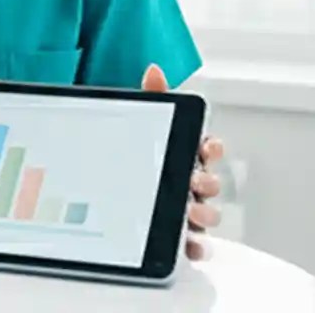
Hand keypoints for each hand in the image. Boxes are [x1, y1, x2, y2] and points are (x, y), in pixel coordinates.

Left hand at [142, 64, 224, 260]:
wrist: (103, 183)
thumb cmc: (134, 151)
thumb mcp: (142, 123)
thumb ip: (151, 97)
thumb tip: (154, 69)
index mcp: (184, 153)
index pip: (207, 148)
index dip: (211, 148)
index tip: (206, 148)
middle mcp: (188, 181)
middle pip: (209, 183)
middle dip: (207, 183)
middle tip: (194, 183)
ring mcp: (184, 209)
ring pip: (206, 213)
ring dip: (205, 214)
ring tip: (192, 214)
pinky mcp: (176, 234)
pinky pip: (191, 242)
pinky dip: (195, 244)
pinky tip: (191, 245)